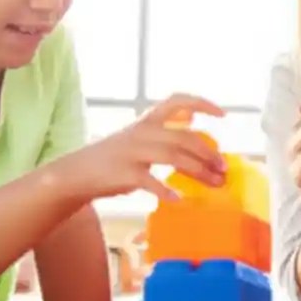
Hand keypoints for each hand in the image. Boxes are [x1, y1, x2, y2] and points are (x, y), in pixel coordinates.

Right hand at [60, 93, 226, 200]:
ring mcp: (133, 152)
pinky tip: (178, 199)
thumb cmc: (114, 158)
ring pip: (174, 157)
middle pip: (184, 137)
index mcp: (147, 121)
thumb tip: (195, 127)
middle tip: (224, 169)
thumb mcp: (140, 138)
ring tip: (215, 184)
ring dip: (199, 171)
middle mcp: (142, 132)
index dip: (202, 103)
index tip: (223, 115)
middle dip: (209, 153)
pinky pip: (150, 181)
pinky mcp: (125, 173)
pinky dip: (165, 190)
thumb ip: (165, 133)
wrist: (76, 173)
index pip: (177, 101)